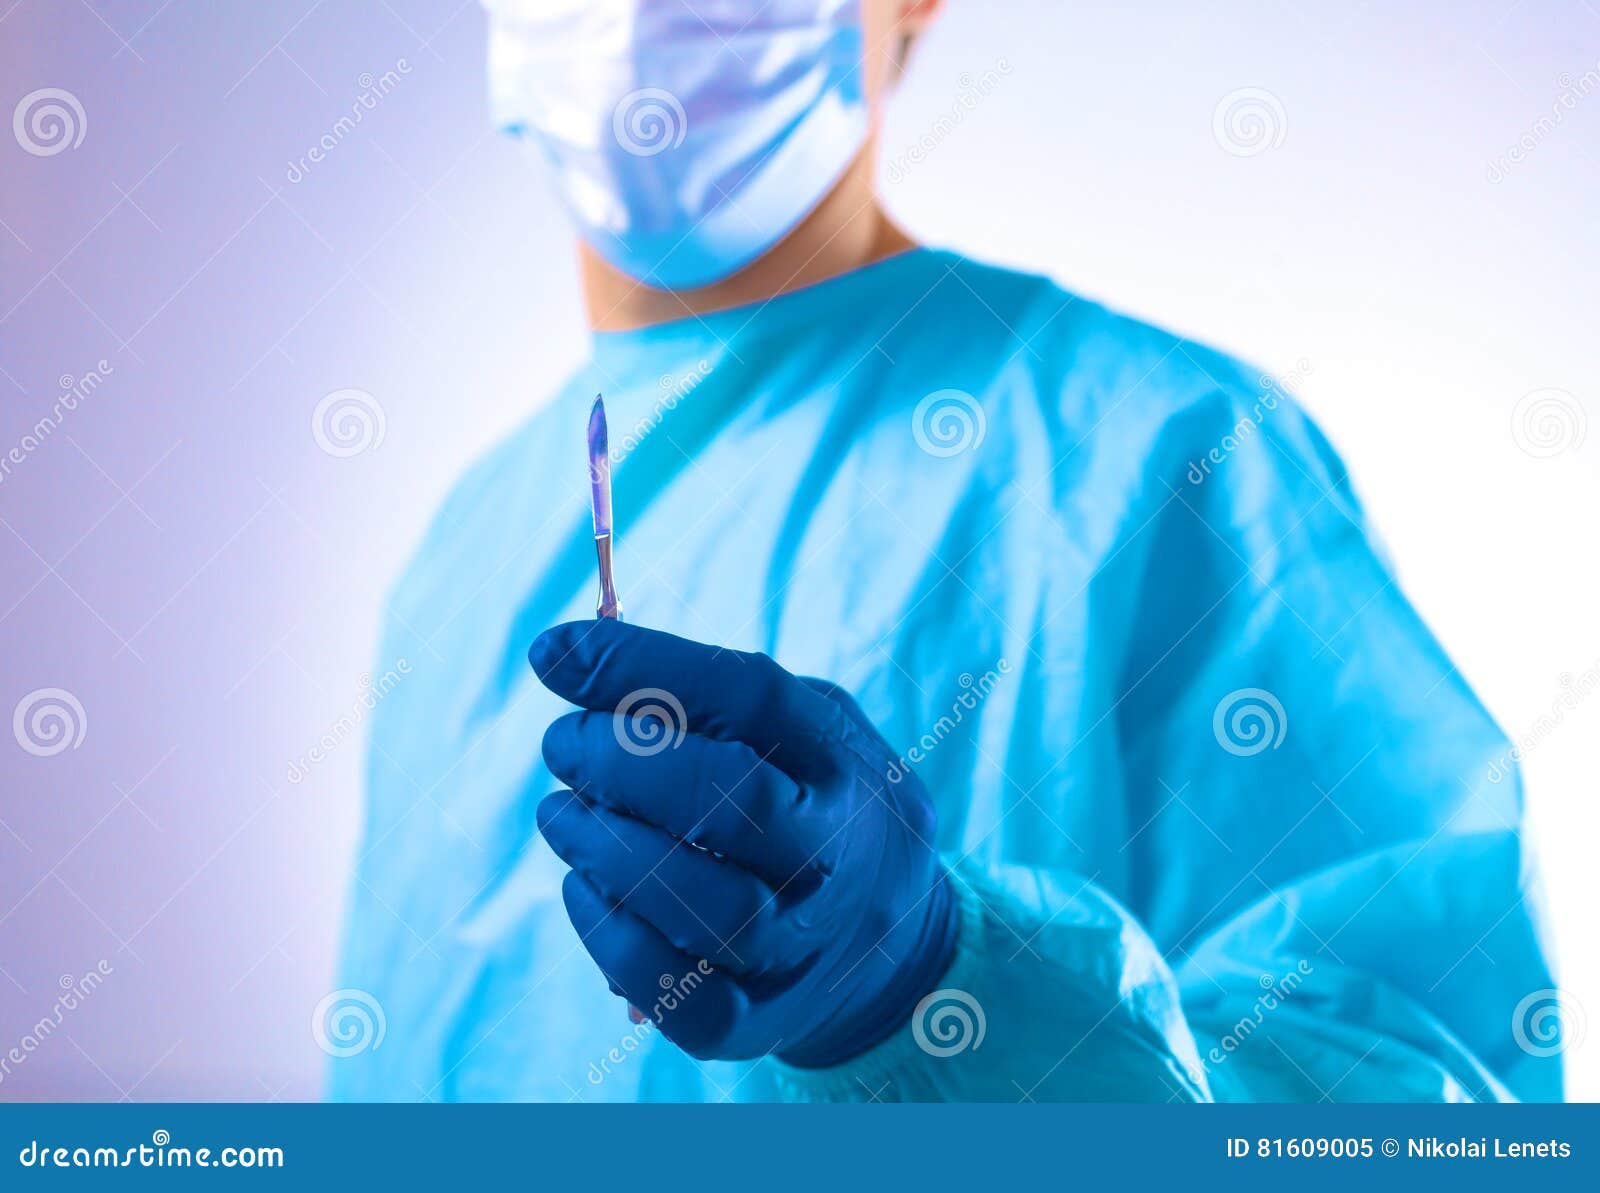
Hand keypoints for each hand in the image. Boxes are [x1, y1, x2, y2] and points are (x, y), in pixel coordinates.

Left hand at [530, 618, 957, 1066]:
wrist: (889, 941)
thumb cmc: (809, 804)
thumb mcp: (794, 729)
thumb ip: (700, 694)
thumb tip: (564, 660)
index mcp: (847, 762)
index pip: (750, 696)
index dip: (640, 666)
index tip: (552, 654)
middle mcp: (841, 853)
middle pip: (731, 800)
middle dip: (620, 763)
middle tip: (563, 745)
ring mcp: (809, 945)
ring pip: (706, 907)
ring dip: (606, 850)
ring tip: (561, 814)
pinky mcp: (767, 1020)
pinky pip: (687, 1000)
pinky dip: (614, 940)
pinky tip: (582, 887)